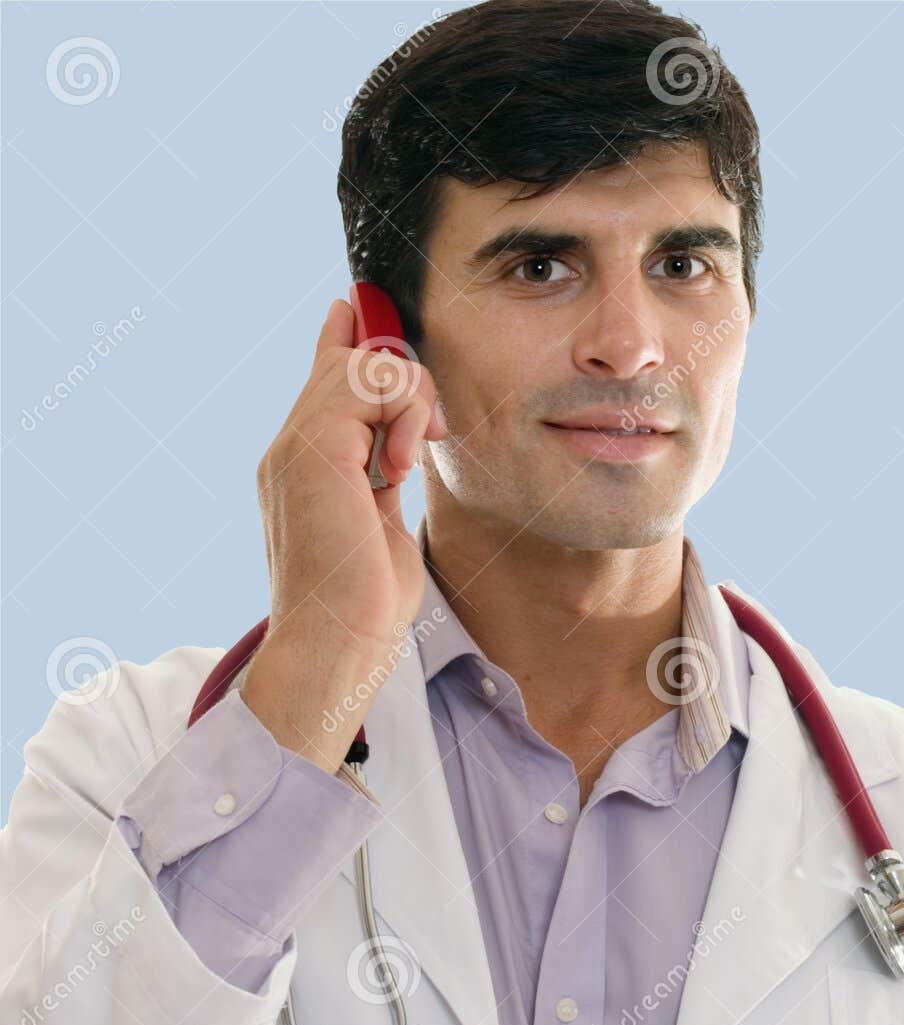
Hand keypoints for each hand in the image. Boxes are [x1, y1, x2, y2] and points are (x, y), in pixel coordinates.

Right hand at [242, 287, 447, 771]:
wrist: (336, 649)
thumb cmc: (365, 611)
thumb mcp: (382, 530)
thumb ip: (382, 481)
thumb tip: (399, 451)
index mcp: (303, 469)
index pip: (320, 380)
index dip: (343, 340)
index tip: (353, 310)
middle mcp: (290, 451)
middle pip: (348, 363)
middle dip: (404, 383)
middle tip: (427, 440)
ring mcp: (295, 447)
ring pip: (363, 365)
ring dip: (408, 402)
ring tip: (410, 463)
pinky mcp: (313, 449)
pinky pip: (366, 380)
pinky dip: (401, 411)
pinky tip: (402, 464)